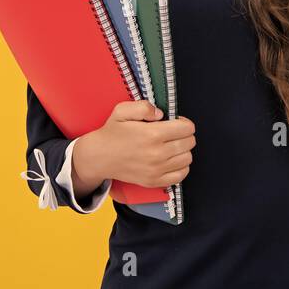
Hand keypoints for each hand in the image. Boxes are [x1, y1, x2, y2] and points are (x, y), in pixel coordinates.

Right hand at [72, 99, 195, 191]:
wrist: (99, 157)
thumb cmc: (112, 133)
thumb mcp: (122, 110)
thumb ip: (144, 106)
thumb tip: (161, 113)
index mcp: (153, 134)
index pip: (187, 128)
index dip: (183, 122)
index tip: (175, 122)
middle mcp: (158, 154)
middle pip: (190, 142)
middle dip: (184, 135)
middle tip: (172, 133)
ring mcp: (156, 170)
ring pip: (187, 158)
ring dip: (183, 150)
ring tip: (171, 146)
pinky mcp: (154, 181)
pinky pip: (181, 175)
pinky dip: (181, 167)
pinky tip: (171, 160)